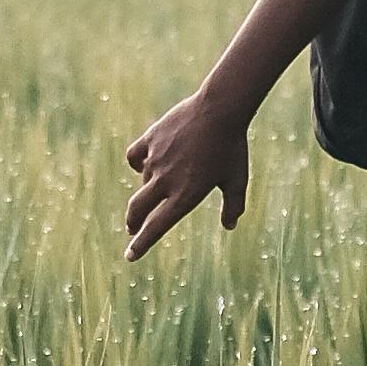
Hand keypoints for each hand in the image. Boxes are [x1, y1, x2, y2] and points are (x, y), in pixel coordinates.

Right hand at [124, 88, 252, 255]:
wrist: (220, 109)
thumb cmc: (232, 147)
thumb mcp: (236, 180)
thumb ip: (233, 206)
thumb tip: (229, 226)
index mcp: (185, 196)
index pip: (156, 227)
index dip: (142, 244)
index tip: (130, 255)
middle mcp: (166, 181)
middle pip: (137, 209)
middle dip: (133, 223)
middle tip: (132, 229)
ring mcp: (156, 159)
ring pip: (143, 181)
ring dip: (148, 189)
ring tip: (160, 185)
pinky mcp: (150, 139)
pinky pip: (135, 156)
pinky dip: (138, 163)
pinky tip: (143, 163)